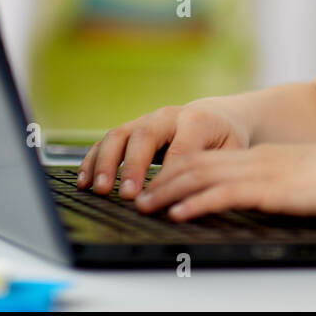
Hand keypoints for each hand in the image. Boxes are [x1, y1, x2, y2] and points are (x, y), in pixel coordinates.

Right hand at [77, 99, 249, 197]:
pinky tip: (84, 182)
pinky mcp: (130, 129)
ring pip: (119, 135)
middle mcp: (167, 116)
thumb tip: (203, 198)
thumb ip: (218, 172)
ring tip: (99, 190)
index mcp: (196, 121)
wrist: (216, 115)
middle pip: (144, 136)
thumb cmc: (225, 139)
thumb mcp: (232, 153)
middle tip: (126, 195)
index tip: (158, 200)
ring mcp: (146, 120)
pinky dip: (93, 161)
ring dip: (106, 163)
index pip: (179, 150)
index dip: (167, 175)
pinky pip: (106, 141)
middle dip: (133, 166)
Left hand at [131, 143, 315, 221]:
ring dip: (169, 193)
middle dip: (162, 180)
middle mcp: (257, 159)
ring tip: (145, 205)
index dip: (178, 170)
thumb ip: (282, 187)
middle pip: (196, 165)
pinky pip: (224, 195)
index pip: (210, 159)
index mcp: (264, 156)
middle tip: (138, 196)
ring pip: (202, 178)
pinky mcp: (271, 189)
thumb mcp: (305, 181)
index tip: (157, 182)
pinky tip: (178, 213)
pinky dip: (195, 204)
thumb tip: (268, 201)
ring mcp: (263, 172)